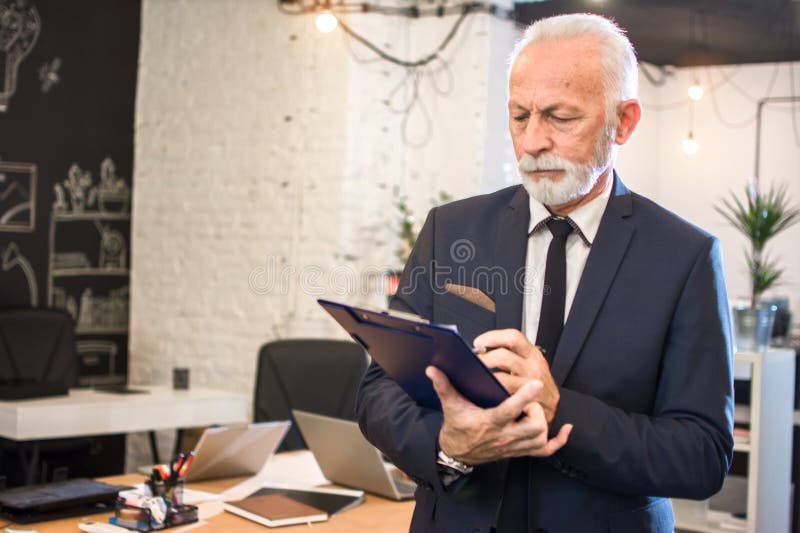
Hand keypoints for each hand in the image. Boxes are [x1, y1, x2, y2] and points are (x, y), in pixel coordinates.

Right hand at [426, 366, 571, 464]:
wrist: (457, 452)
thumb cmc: (457, 426)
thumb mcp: (450, 405)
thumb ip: (443, 386)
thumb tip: (432, 369)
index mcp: (489, 423)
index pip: (510, 411)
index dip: (524, 397)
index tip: (535, 383)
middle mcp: (504, 437)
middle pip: (533, 427)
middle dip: (536, 410)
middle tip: (528, 398)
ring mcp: (514, 446)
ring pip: (540, 438)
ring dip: (543, 423)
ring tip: (532, 410)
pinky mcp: (519, 451)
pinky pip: (545, 452)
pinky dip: (558, 442)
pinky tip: (564, 430)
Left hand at [474, 329, 559, 423]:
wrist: (550, 409)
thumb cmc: (535, 384)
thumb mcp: (530, 364)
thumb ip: (512, 354)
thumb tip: (481, 347)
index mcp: (533, 354)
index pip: (513, 337)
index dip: (493, 337)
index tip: (478, 342)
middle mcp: (534, 367)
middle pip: (504, 357)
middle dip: (484, 359)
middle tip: (473, 363)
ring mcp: (530, 385)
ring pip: (502, 378)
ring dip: (485, 378)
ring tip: (475, 378)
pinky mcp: (526, 401)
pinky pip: (503, 396)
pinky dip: (491, 393)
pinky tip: (484, 392)